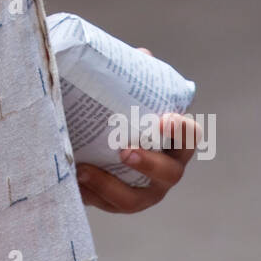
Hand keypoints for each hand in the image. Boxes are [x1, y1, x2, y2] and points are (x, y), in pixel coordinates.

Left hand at [75, 47, 199, 213]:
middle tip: (125, 151)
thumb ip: (132, 75)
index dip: (182, 130)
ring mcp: (142, 192)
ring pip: (134, 199)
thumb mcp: (122, 93)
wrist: (92, 144)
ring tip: (85, 170)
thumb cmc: (118, 114)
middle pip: (169, 173)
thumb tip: (141, 55)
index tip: (165, 118)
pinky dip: (88, 194)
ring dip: (110, 186)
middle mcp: (164, 170)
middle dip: (149, 164)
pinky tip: (71, 179)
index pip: (189, 136)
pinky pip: (105, 205)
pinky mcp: (115, 204)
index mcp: (173, 141)